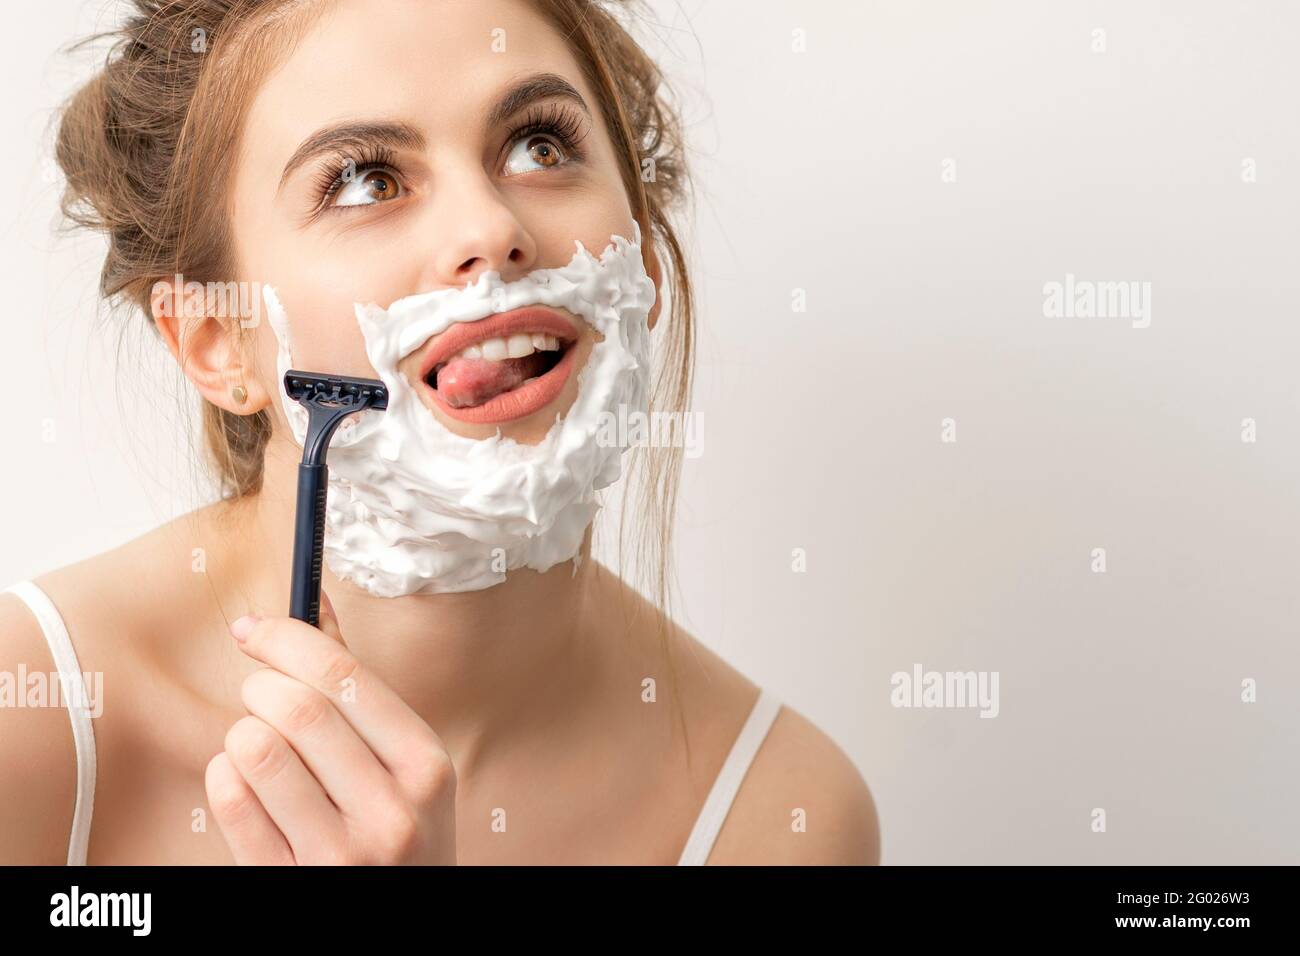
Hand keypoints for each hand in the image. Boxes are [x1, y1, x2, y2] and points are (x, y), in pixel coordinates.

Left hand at [204, 590, 456, 864]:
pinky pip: (232, 803)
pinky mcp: (292, 883)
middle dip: (260, 686)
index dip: (288, 638)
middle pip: (297, 708)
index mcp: (426, 764)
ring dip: (240, 733)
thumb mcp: (406, 765)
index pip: (345, 676)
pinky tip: (241, 779)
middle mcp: (392, 810)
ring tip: (255, 742)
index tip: (254, 629)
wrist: (406, 916)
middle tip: (258, 693)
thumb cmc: (400, 830)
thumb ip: (360, 689)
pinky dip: (222, 776)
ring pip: (257, 751)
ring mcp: (342, 854)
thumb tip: (314, 597)